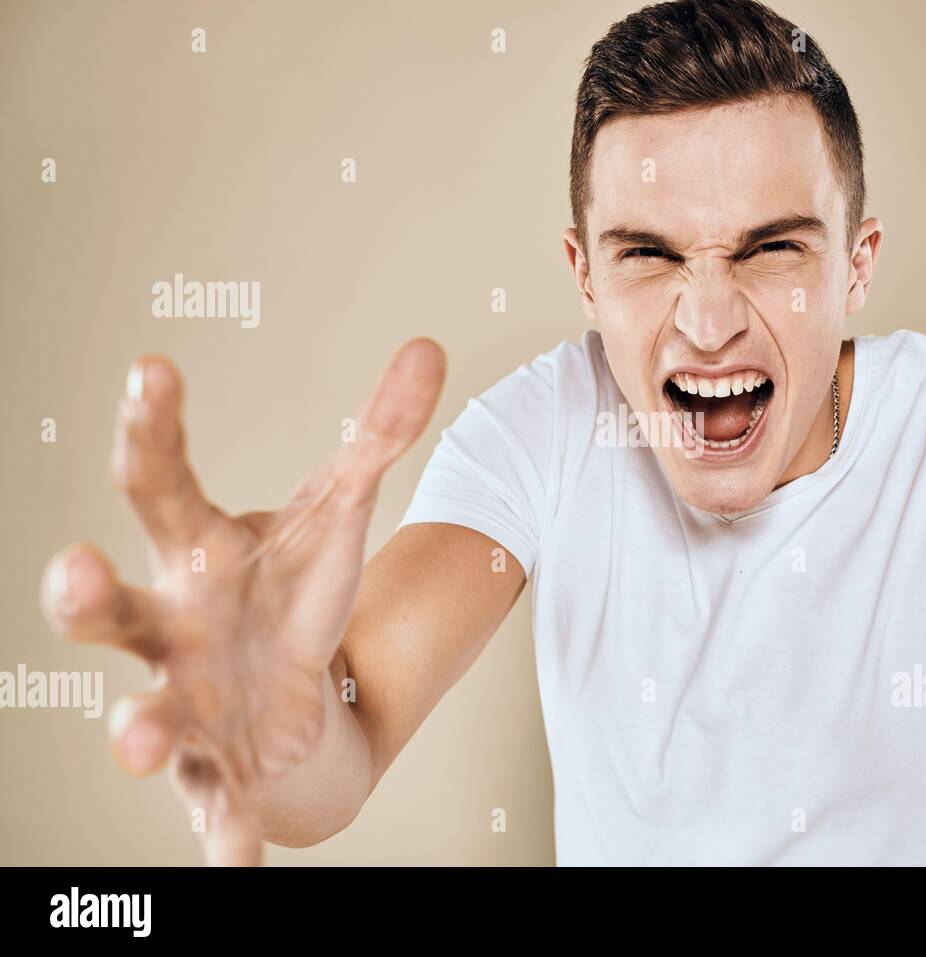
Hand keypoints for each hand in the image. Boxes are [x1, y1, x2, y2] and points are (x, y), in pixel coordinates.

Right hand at [40, 340, 444, 864]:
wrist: (286, 692)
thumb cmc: (290, 592)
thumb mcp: (336, 512)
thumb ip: (378, 433)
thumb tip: (432, 346)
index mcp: (193, 553)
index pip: (157, 481)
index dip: (151, 427)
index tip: (152, 369)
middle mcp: (168, 628)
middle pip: (109, 608)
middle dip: (82, 594)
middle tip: (73, 571)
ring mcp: (186, 704)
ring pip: (145, 717)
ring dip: (132, 730)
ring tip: (131, 740)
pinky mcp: (220, 772)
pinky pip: (217, 810)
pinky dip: (227, 840)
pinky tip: (241, 865)